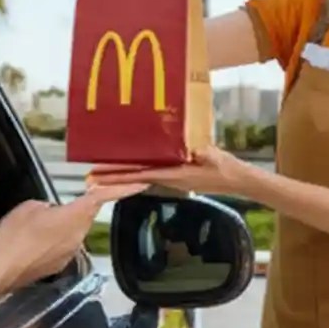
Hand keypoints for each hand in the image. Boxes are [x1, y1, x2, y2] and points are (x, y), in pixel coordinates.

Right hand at [0, 184, 148, 309]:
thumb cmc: (13, 236)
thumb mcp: (28, 207)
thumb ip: (49, 206)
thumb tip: (54, 212)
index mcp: (74, 216)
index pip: (103, 198)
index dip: (123, 188)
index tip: (142, 182)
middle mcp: (78, 236)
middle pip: (86, 214)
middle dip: (79, 206)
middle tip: (60, 201)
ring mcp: (70, 253)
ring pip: (73, 230)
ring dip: (64, 223)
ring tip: (37, 224)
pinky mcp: (59, 265)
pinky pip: (62, 244)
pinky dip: (53, 239)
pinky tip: (33, 241)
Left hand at [88, 147, 261, 198]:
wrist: (238, 181)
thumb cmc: (227, 169)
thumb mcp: (214, 155)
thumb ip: (201, 151)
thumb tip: (189, 146)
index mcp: (176, 175)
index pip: (142, 175)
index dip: (121, 176)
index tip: (103, 177)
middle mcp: (170, 179)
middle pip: (135, 177)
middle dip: (113, 178)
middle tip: (90, 178)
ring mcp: (173, 179)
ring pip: (140, 176)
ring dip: (121, 176)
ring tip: (101, 175)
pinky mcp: (177, 177)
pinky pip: (151, 174)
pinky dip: (136, 172)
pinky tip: (128, 169)